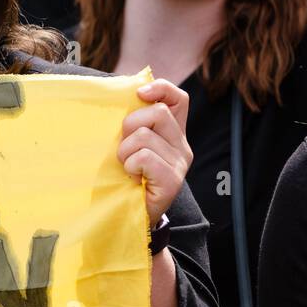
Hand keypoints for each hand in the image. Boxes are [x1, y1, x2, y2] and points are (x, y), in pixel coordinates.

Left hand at [117, 79, 191, 227]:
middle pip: (158, 113)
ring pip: (145, 136)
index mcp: (174, 133)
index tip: (139, 94)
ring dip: (124, 152)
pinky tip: (132, 178)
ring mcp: (180, 163)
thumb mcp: (129, 145)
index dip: (161, 88)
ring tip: (127, 168)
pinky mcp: (173, 180)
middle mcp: (182, 146)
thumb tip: (125, 94)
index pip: (178, 98)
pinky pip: (144, 158)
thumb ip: (133, 124)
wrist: (130, 218)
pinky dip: (130, 166)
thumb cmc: (125, 179)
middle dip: (130, 125)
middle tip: (123, 149)